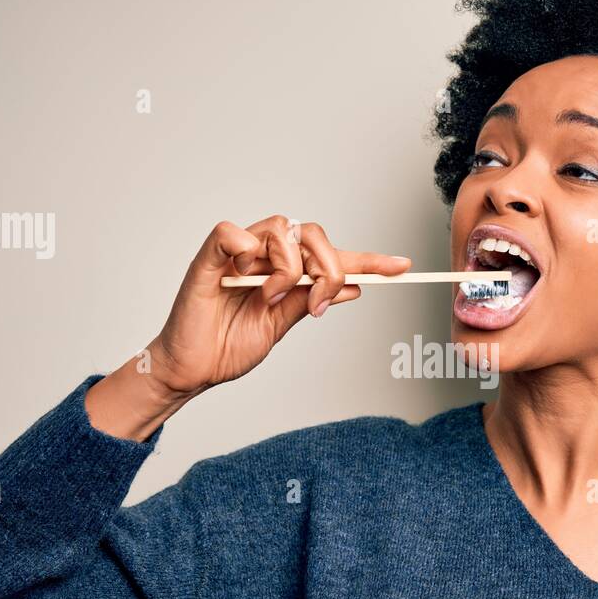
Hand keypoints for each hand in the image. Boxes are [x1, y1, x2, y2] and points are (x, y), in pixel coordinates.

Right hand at [147, 217, 412, 397]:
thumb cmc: (229, 346)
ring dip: (287, 268)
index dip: (368, 259)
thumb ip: (312, 300)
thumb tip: (353, 287)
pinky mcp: (210, 257)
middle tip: (317, 302)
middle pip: (312, 234)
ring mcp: (238, 254)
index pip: (331, 255)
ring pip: (282, 229)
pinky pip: (233, 231)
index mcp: (284, 271)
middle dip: (327, 267)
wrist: (194, 369)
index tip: (402, 267)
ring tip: (271, 297)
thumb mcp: (282, 325)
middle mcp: (264, 256)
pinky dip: (248, 251)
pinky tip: (246, 278)